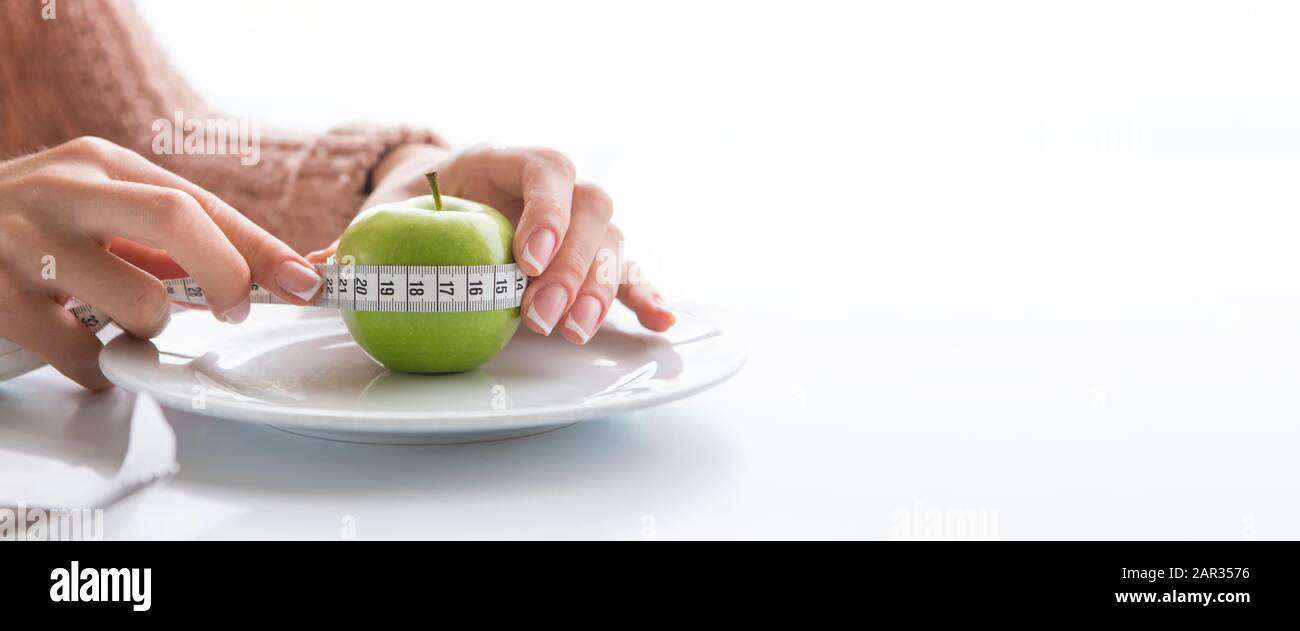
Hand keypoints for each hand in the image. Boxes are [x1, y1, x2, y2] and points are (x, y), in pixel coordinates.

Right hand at [0, 137, 324, 388]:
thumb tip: (260, 274)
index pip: (201, 203)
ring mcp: (24, 243)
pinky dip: (101, 369)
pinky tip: (84, 351)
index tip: (304, 280)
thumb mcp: (97, 211)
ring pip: (137, 300)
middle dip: (226, 273)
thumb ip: (168, 240)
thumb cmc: (27, 229)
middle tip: (236, 310)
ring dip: (151, 329)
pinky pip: (83, 355)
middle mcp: (64, 192)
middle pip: (176, 219)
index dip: (261, 247)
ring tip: (122, 323)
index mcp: (102, 165)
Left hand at [309, 143, 674, 343]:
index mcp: (504, 161)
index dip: (546, 210)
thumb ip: (355, 243)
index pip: (547, 168)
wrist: (435, 206)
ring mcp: (577, 224)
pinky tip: (657, 323)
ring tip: (573, 332)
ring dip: (600, 289)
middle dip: (573, 264)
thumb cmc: (409, 210)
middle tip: (541, 316)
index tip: (525, 261)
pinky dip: (645, 296)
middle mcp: (552, 189)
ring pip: (615, 242)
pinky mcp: (590, 260)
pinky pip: (629, 273)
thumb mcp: (380, 219)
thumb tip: (310, 274)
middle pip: (593, 208)